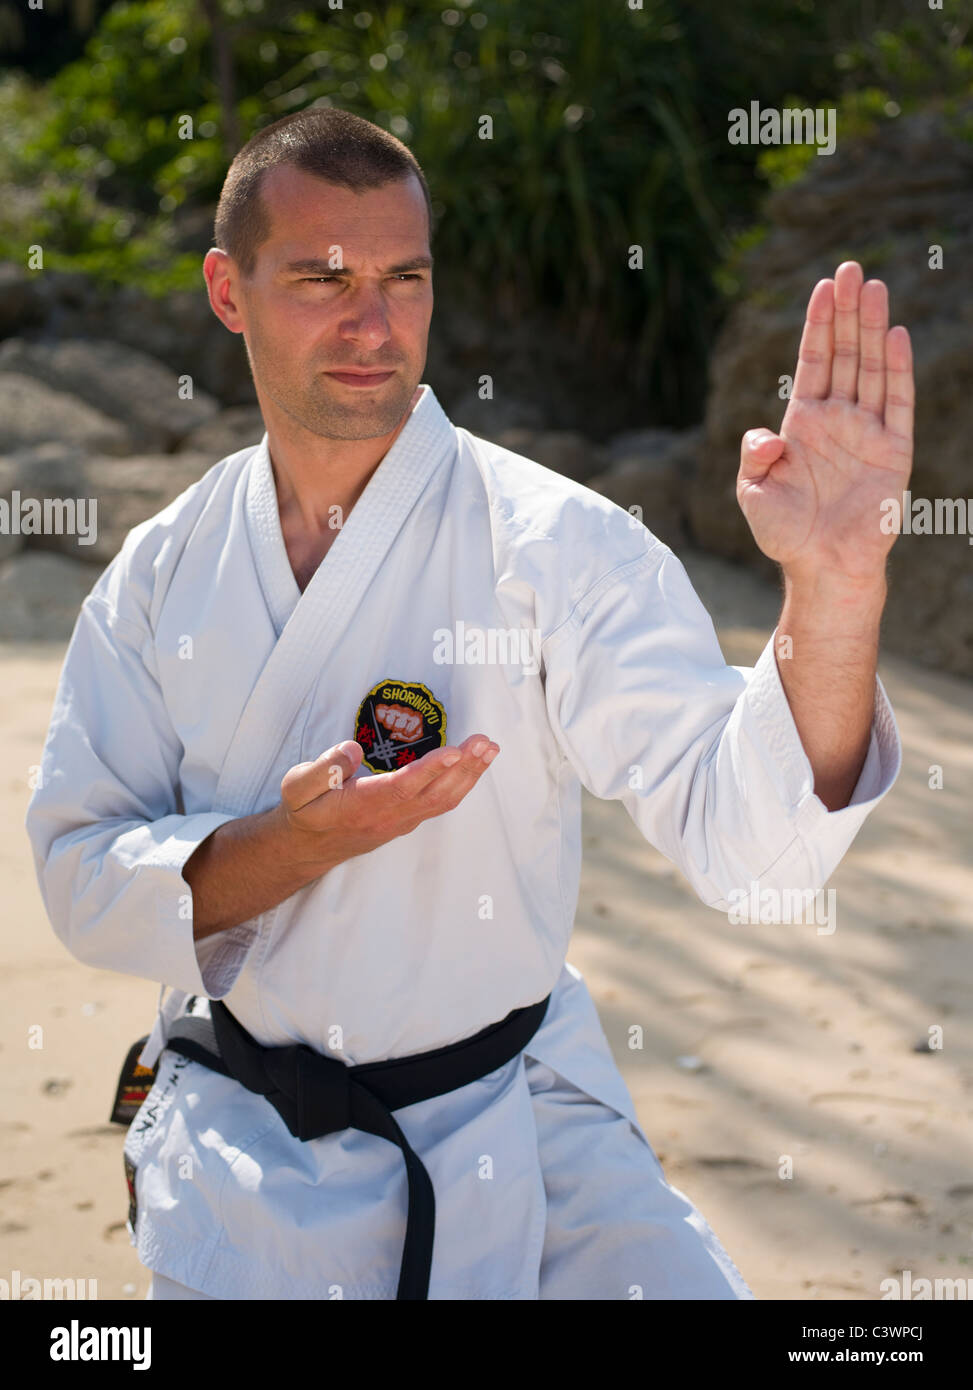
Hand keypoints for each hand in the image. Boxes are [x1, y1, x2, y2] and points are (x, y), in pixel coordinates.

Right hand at [276, 734, 499, 870]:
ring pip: (443, 800)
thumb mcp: (297, 786)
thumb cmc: (304, 811)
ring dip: (470, 775)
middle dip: (464, 768)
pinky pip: (440, 803)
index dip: (430, 770)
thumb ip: (324, 768)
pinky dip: (462, 784)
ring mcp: (401, 821)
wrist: (307, 848)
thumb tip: (352, 748)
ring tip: (489, 749)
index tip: (455, 752)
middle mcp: (389, 816)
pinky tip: (473, 767)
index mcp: (362, 805)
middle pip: (434, 793)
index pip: (402, 787)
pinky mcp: (407, 820)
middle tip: (486, 742)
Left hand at [736, 260, 913, 588]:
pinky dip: (897, 370)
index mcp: (803, 423)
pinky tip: (896, 336)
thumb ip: (753, 457)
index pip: (813, 361)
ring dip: (873, 328)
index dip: (819, 324)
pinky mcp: (893, 452)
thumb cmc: (785, 533)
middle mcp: (838, 420)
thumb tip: (767, 433)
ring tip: (874, 287)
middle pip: (845, 353)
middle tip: (852, 268)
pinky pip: (897, 404)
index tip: (824, 286)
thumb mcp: (753, 493)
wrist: (821, 568)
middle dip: (848, 311)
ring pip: (871, 369)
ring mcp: (867, 433)